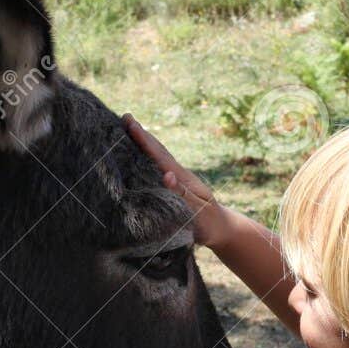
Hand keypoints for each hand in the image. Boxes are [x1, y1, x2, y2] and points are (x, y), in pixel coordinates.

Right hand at [121, 114, 233, 249]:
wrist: (222, 230)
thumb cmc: (209, 223)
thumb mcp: (197, 211)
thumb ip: (182, 193)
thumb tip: (167, 175)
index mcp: (182, 178)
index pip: (160, 157)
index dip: (145, 141)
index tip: (131, 124)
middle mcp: (178, 175)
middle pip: (158, 151)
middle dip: (142, 135)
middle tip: (126, 117)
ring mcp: (177, 180)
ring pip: (158, 158)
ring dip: (144, 143)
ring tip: (130, 129)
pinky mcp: (175, 188)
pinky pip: (158, 169)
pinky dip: (147, 158)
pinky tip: (139, 155)